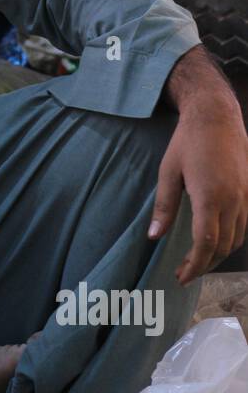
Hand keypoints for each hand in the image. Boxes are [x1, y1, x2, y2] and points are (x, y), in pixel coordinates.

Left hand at [149, 102, 247, 284]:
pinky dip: (231, 240)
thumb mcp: (168, 172)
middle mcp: (233, 200)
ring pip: (237, 239)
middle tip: (184, 272)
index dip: (195, 265)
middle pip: (223, 246)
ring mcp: (245, 196)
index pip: (206, 242)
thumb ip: (164, 206)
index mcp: (210, 196)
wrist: (217, 116)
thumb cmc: (188, 142)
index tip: (181, 276)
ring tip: (198, 261)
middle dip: (204, 265)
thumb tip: (153, 237)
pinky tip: (216, 241)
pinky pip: (244, 225)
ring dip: (219, 255)